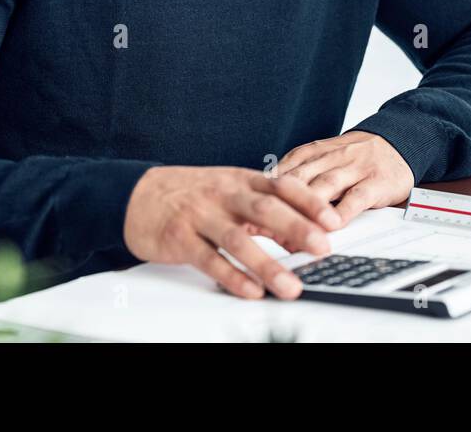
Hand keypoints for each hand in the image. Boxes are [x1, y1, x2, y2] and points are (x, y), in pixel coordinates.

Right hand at [122, 166, 342, 299]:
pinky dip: (232, 276)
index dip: (309, 202)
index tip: (334, 220)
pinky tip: (251, 290)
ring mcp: (201, 216)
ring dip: (267, 264)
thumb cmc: (191, 194)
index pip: (282, 186)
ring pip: (238, 239)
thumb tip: (302, 235)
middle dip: (297, 228)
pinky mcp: (180, 238)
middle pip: (265, 209)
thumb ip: (265, 211)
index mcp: (241, 180)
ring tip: (290, 286)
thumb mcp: (231, 192)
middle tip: (322, 248)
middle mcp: (224, 195)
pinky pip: (210, 260)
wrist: (137, 195)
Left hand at [275, 131, 415, 225]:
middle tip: (267, 228)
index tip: (253, 211)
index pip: (285, 170)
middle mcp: (331, 157)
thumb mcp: (323, 157)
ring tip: (296, 230)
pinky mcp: (375, 181)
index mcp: (314, 151)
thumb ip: (299, 173)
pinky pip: (357, 197)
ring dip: (309, 208)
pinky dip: (343, 212)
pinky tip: (333, 227)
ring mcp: (354, 168)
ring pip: (326, 186)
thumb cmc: (354, 157)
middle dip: (283, 204)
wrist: (397, 140)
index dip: (268, 192)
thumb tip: (264, 194)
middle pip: (301, 179)